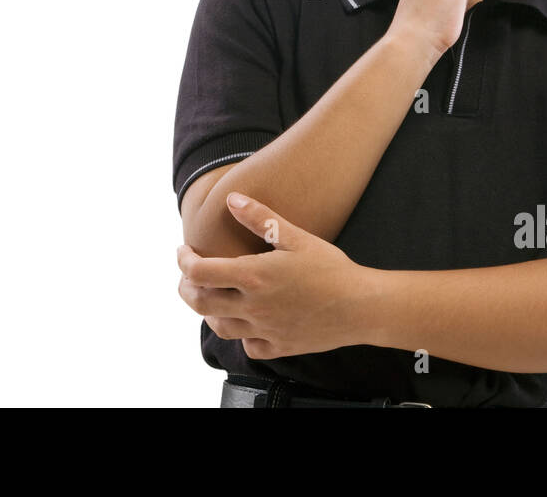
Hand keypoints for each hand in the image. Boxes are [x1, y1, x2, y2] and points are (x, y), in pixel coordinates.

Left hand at [176, 193, 375, 358]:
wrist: (362, 307)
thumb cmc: (331, 268)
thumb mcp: (296, 236)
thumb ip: (260, 219)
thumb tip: (232, 199)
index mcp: (253, 276)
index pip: (198, 272)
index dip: (183, 261)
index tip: (183, 251)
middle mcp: (252, 307)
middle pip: (199, 302)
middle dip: (186, 287)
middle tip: (188, 275)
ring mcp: (264, 330)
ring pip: (219, 325)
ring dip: (208, 310)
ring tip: (212, 295)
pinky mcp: (279, 346)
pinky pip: (248, 345)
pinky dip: (240, 334)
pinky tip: (246, 321)